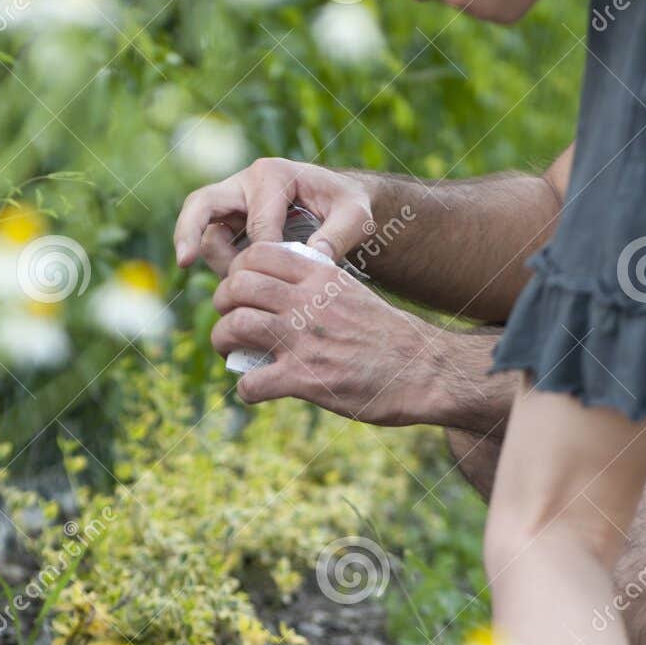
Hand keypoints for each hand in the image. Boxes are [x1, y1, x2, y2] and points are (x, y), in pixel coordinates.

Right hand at [174, 159, 376, 274]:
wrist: (340, 203)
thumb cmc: (348, 206)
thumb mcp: (356, 217)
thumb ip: (339, 236)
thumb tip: (314, 257)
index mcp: (273, 175)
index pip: (258, 225)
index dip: (268, 260)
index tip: (285, 283)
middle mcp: (245, 182)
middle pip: (202, 204)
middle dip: (189, 232)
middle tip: (184, 262)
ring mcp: (234, 202)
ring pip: (207, 233)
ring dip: (220, 263)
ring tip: (249, 286)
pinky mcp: (230, 222)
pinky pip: (212, 244)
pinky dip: (221, 267)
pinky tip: (239, 288)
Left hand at [210, 242, 440, 423]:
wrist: (423, 371)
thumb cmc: (387, 336)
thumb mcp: (351, 294)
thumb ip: (315, 288)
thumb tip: (277, 296)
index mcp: (320, 275)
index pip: (258, 253)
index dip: (238, 271)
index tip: (240, 291)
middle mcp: (308, 300)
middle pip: (238, 286)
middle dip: (222, 304)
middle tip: (228, 321)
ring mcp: (304, 339)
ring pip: (235, 325)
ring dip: (222, 341)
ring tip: (230, 352)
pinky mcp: (305, 379)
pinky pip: (252, 381)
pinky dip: (245, 389)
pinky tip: (256, 391)